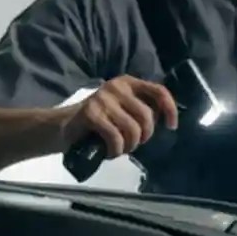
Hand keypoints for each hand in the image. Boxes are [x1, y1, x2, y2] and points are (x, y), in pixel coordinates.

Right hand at [63, 75, 178, 158]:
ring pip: (132, 129)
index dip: (169, 109)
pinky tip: (110, 152)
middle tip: (134, 144)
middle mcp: (117, 86)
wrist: (64, 126)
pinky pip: (115, 137)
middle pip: (146, 116)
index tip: (171, 127)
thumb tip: (165, 122)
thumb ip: (141, 111)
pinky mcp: (91, 113)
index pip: (158, 91)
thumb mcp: (123, 110)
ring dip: (129, 146)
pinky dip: (115, 150)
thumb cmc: (100, 121)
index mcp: (128, 83)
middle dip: (144, 137)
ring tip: (120, 149)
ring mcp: (103, 99)